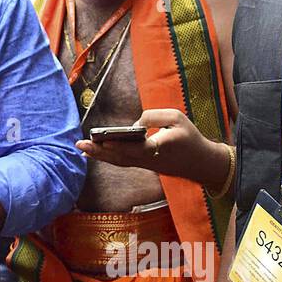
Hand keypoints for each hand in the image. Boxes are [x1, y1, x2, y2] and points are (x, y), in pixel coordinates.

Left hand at [77, 108, 230, 186]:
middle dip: (100, 151)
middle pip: (121, 157)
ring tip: (81, 146)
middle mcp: (150, 159)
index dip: (121, 146)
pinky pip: (122, 161)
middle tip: (80, 143)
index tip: (105, 142)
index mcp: (161, 147)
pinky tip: (94, 152)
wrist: (201, 163)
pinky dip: (107, 157)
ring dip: (100, 155)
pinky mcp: (144, 165)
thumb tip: (133, 126)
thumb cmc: (189, 137)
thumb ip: (152, 116)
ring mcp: (146, 165)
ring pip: (119, 161)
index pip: (137, 149)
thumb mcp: (176, 117)